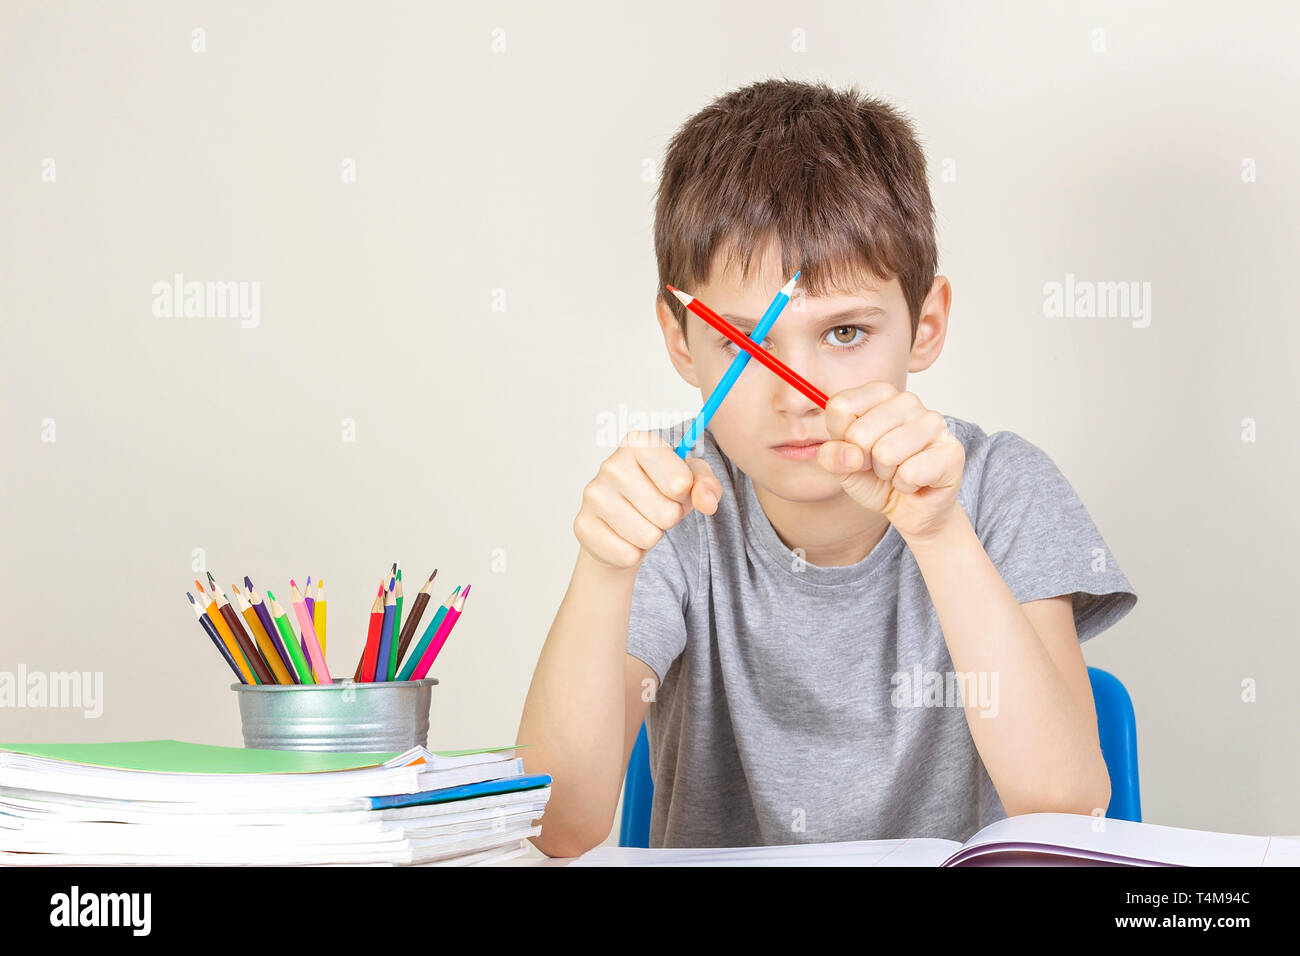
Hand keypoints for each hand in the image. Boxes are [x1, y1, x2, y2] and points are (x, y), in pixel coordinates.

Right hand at [574, 430, 721, 570]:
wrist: (621, 523)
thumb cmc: (658, 494)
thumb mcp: (690, 481)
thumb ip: (705, 484)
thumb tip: (708, 502)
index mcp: (639, 443)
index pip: (680, 481)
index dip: (684, 494)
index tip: (675, 488)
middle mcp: (611, 464)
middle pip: (667, 513)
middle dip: (669, 518)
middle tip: (656, 509)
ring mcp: (593, 494)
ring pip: (647, 536)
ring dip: (651, 536)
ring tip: (640, 521)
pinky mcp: (583, 524)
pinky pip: (626, 554)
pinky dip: (632, 553)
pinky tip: (623, 536)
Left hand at [815, 383, 964, 540]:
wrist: (911, 508)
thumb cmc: (877, 480)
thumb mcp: (842, 468)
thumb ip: (831, 456)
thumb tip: (849, 453)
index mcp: (878, 394)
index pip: (840, 406)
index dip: (841, 439)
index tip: (855, 449)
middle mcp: (906, 401)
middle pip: (859, 433)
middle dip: (864, 461)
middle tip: (880, 465)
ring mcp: (933, 423)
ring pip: (885, 453)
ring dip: (886, 474)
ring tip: (898, 472)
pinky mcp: (951, 450)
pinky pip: (910, 473)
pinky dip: (905, 486)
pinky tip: (916, 481)